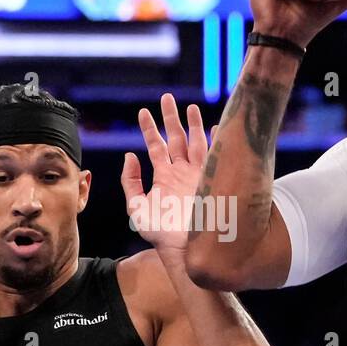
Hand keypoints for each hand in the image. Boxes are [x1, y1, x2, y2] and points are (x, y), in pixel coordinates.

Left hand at [122, 94, 208, 255]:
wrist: (185, 247)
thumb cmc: (160, 233)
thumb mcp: (136, 207)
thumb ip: (130, 182)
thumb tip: (129, 156)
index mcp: (164, 176)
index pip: (156, 146)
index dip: (149, 128)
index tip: (143, 112)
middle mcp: (181, 173)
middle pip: (176, 138)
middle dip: (171, 118)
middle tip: (167, 97)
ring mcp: (198, 175)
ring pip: (196, 142)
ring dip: (193, 124)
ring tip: (189, 107)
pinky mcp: (212, 179)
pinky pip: (214, 156)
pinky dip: (216, 141)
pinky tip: (217, 127)